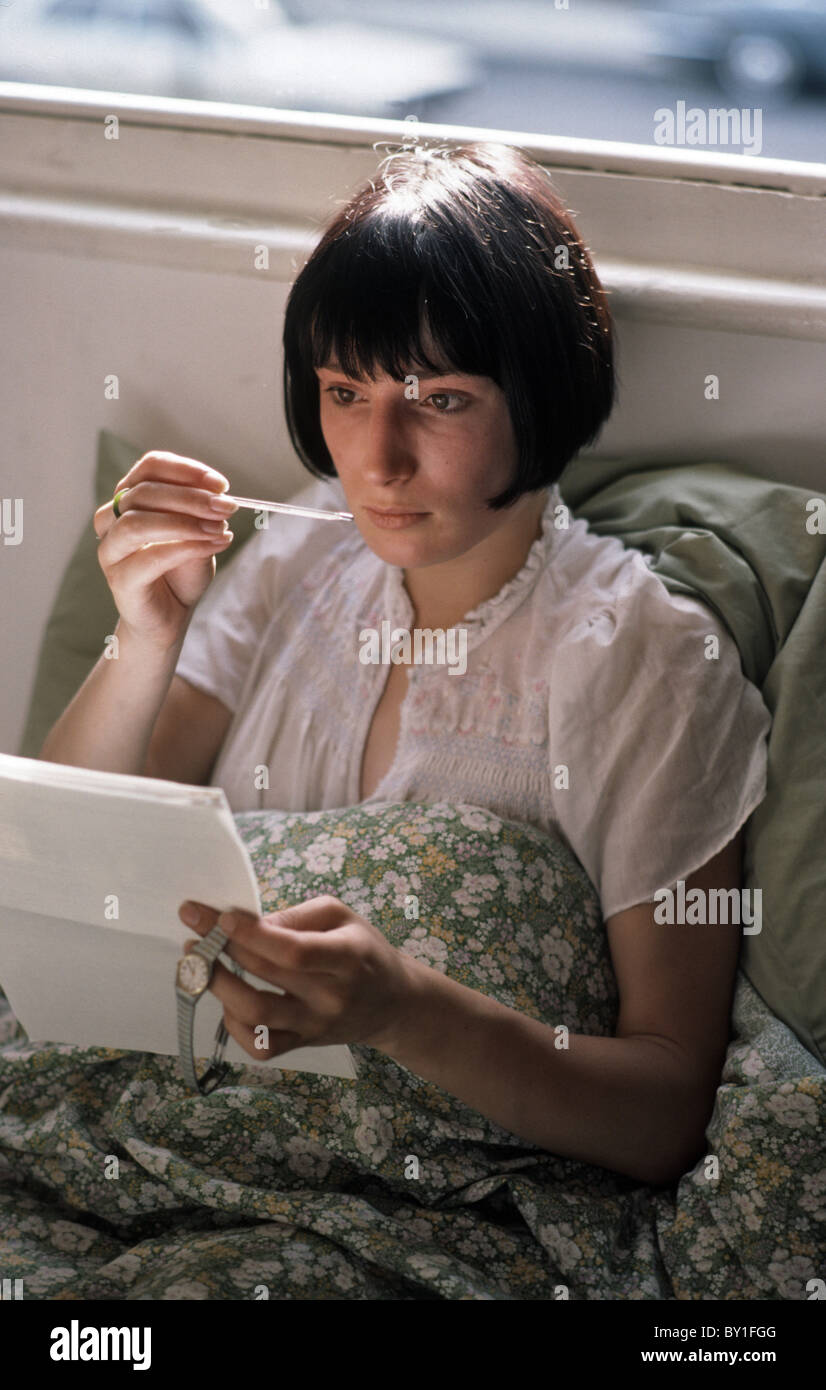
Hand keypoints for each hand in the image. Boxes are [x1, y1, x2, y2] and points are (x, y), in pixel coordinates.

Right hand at [94, 450, 237, 652]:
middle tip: (226, 507)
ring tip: (218, 528)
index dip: (186, 470)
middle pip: (145, 492)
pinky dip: (185, 548)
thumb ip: (202, 516)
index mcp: (130, 499)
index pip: (150, 467)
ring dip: (184, 522)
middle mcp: (112, 520)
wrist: (170, 617)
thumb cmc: (180, 572)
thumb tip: (218, 500)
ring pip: (137, 522)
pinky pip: (149, 557)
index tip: (220, 484)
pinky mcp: (119, 578)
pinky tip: (214, 546)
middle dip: (192, 497)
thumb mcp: (198, 535)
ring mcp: (111, 550)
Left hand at [177, 894, 414, 1058]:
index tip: (219, 916)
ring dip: (218, 985)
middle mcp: (331, 996)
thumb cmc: (364, 951)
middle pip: (266, 976)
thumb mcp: (342, 916)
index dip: (252, 934)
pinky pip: (259, 1045)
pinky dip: (232, 1023)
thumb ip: (296, 915)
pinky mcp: (303, 1044)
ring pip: (255, 1014)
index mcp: (347, 957)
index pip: (294, 951)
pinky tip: (226, 998)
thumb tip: (247, 923)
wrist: (393, 1003)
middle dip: (221, 948)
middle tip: (193, 925)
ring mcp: (315, 1025)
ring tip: (197, 961)